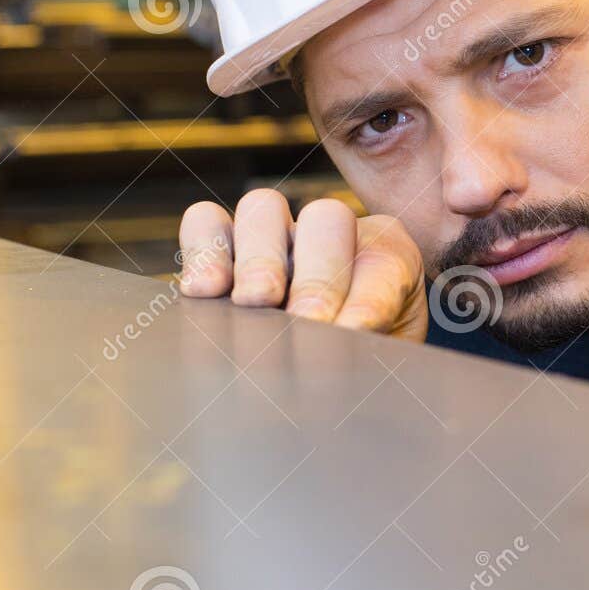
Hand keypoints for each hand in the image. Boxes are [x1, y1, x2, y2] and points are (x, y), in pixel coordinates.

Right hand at [177, 189, 427, 341]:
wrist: (324, 379)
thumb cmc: (357, 363)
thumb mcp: (379, 361)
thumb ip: (376, 353)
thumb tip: (356, 350)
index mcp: (385, 259)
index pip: (382, 262)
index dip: (368, 298)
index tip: (356, 331)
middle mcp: (328, 238)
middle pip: (327, 220)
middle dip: (317, 276)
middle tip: (309, 320)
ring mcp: (273, 238)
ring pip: (264, 209)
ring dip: (259, 258)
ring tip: (254, 302)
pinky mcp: (223, 249)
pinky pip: (204, 222)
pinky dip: (203, 250)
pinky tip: (203, 293)